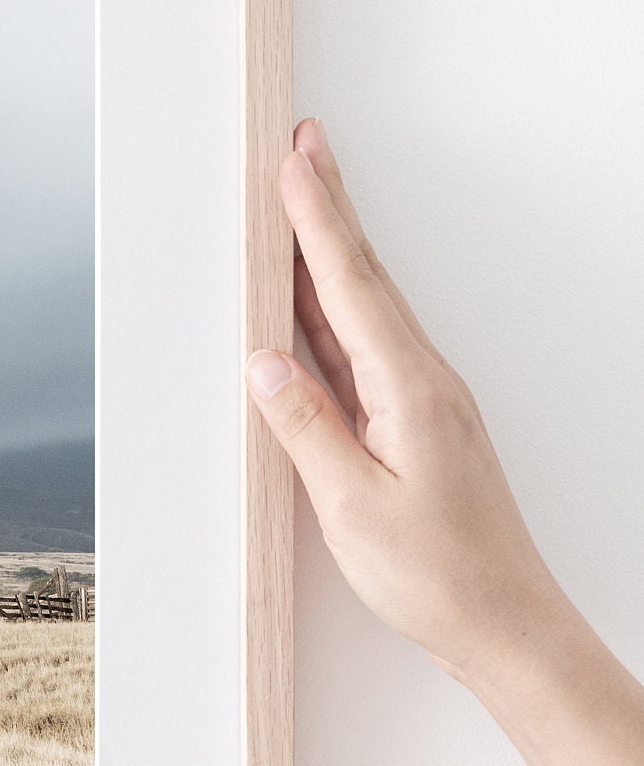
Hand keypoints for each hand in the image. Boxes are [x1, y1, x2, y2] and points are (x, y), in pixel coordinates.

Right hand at [247, 118, 571, 688]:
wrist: (502, 619)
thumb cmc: (435, 572)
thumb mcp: (353, 504)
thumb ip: (305, 426)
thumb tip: (263, 360)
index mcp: (410, 389)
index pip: (351, 287)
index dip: (319, 220)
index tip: (296, 161)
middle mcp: (423, 380)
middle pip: (362, 278)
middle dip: (327, 209)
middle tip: (302, 146)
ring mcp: (420, 399)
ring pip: (361, 308)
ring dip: (327, 252)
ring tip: (297, 204)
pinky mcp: (411, 422)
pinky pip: (361, 349)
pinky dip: (329, 311)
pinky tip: (306, 304)